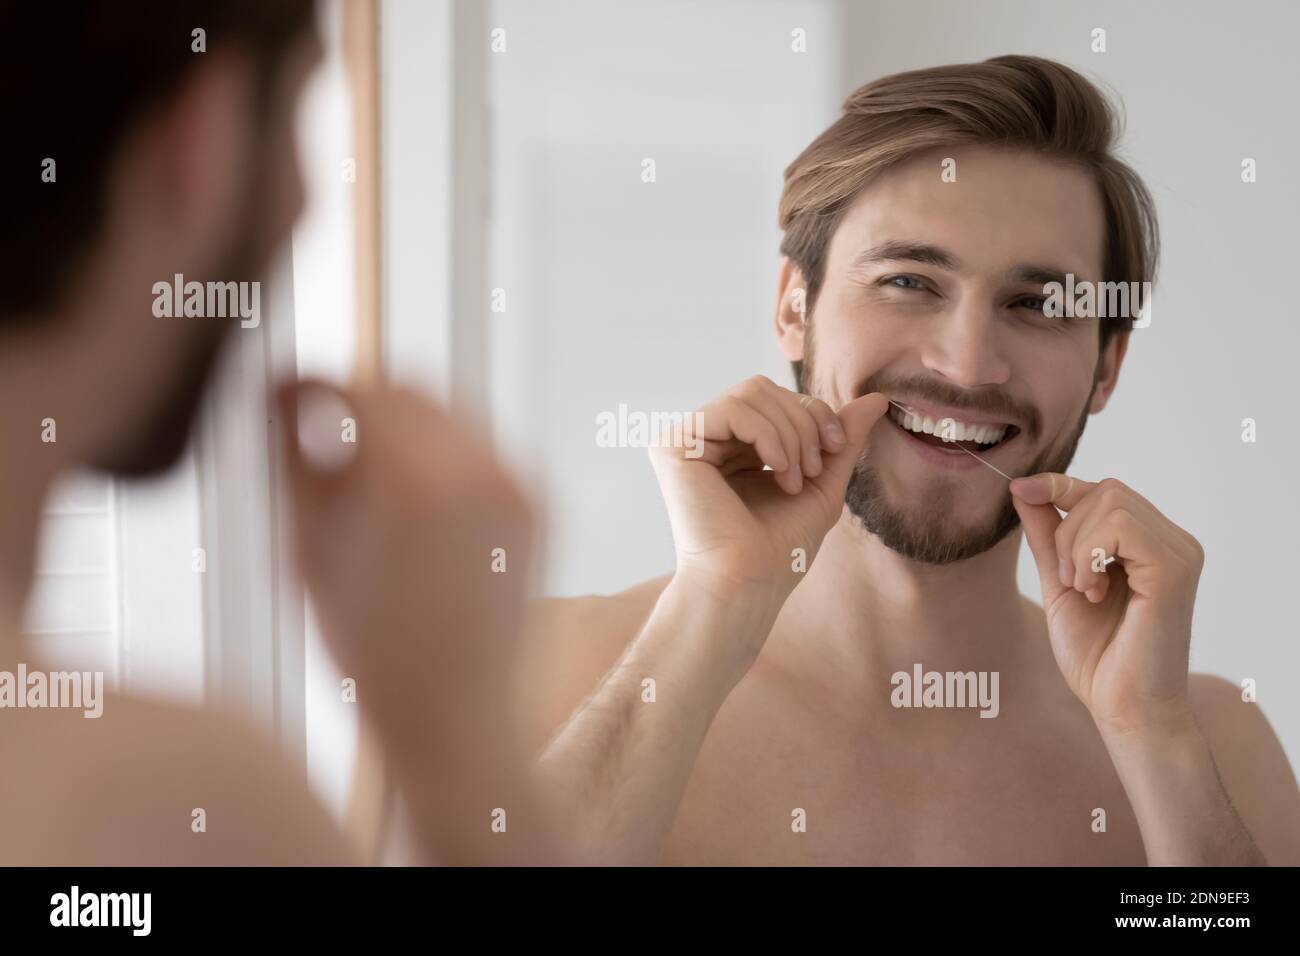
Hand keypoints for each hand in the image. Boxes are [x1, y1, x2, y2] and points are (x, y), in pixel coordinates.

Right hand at [277, 380, 533, 754]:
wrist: (457, 716)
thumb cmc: (376, 657)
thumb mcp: (309, 553)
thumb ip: (295, 462)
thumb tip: (282, 401)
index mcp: (419, 484)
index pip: (361, 392)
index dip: (311, 384)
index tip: (282, 391)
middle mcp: (483, 474)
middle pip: (409, 388)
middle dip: (357, 397)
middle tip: (313, 423)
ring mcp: (520, 487)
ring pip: (450, 411)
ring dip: (399, 419)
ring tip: (358, 466)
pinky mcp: (539, 504)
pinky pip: (482, 446)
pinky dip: (438, 449)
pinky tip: (405, 492)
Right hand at [649, 374, 887, 601]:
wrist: (748, 584)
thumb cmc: (780, 549)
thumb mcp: (823, 484)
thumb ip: (843, 440)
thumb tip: (877, 398)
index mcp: (733, 446)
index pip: (776, 398)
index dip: (815, 413)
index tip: (836, 449)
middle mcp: (706, 439)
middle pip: (763, 388)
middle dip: (804, 423)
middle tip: (812, 470)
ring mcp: (686, 440)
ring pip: (750, 393)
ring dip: (789, 433)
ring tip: (793, 478)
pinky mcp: (674, 445)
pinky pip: (732, 409)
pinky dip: (767, 435)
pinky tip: (776, 470)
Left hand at [1011, 473, 1204, 737]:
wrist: (1121, 707)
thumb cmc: (1097, 655)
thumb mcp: (1059, 581)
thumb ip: (1048, 534)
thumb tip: (1023, 486)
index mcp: (1152, 543)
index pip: (1105, 490)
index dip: (1060, 484)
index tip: (1021, 488)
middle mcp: (1174, 542)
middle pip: (1106, 490)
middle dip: (1067, 529)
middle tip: (1068, 579)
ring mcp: (1179, 553)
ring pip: (1111, 502)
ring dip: (1075, 545)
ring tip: (1082, 589)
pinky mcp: (1174, 569)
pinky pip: (1120, 527)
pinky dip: (1089, 555)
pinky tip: (1092, 592)